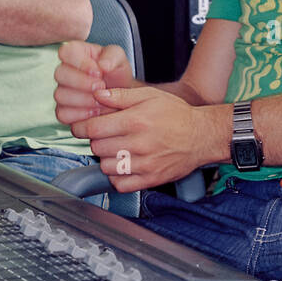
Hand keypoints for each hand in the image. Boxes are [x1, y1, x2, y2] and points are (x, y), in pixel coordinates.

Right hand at [54, 41, 135, 125]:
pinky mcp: (63, 110)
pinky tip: (94, 111)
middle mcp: (65, 70)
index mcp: (76, 53)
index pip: (65, 51)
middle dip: (83, 83)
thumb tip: (102, 65)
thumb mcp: (119, 58)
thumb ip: (112, 56)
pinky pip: (62, 114)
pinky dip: (80, 115)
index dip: (80, 62)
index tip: (98, 72)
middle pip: (60, 74)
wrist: (121, 95)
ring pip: (60, 95)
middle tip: (101, 86)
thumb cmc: (116, 73)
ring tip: (101, 100)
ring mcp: (62, 91)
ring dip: (84, 100)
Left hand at [74, 85, 222, 191]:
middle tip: (104, 136)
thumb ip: (121, 95)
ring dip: (105, 158)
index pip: (93, 128)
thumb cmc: (177, 114)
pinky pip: (120, 185)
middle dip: (95, 140)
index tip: (80, 128)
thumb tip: (97, 95)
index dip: (80, 127)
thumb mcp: (150, 95)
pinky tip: (123, 165)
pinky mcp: (150, 179)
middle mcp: (138, 144)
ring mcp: (144, 164)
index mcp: (135, 121)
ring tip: (115, 149)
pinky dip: (116, 177)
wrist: (201, 136)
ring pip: (106, 167)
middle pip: (97, 147)